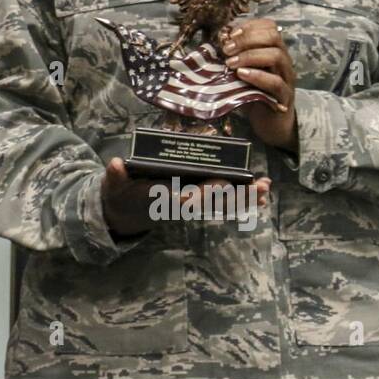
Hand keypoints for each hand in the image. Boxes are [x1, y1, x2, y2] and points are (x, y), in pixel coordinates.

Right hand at [102, 158, 271, 235]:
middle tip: (255, 189)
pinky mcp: (198, 202)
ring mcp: (192, 205)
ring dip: (244, 199)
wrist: (126, 213)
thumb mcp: (113, 185)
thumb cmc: (120, 194)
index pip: (182, 200)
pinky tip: (260, 194)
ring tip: (265, 189)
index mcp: (161, 200)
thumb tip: (114, 165)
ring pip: (222, 205)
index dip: (197, 196)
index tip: (213, 188)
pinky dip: (242, 199)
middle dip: (234, 197)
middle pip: (212, 204)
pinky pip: (224, 203)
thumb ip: (114, 176)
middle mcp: (181, 205)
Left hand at [220, 18, 297, 150]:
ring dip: (250, 55)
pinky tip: (242, 75)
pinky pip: (276, 82)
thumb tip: (217, 43)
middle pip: (273, 36)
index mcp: (273, 50)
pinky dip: (258, 76)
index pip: (269, 27)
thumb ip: (233, 57)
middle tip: (227, 49)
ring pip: (276, 56)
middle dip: (247, 38)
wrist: (270, 122)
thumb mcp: (241, 71)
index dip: (249, 26)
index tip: (229, 33)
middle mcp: (282, 60)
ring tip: (231, 63)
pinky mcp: (284, 96)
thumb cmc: (253, 93)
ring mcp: (286, 77)